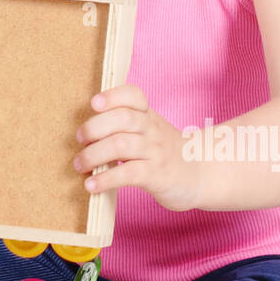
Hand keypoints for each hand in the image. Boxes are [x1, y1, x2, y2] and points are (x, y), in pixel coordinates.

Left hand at [70, 83, 202, 210]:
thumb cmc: (164, 153)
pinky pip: (128, 173)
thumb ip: (123, 126)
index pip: (133, 95)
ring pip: (121, 145)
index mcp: (148, 115)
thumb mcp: (149, 131)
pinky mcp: (157, 175)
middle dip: (94, 127)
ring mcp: (156, 151)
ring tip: (79, 164)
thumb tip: (83, 132)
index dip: (112, 96)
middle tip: (79, 140)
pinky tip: (91, 185)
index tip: (94, 103)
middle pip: (122, 118)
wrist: (200, 175)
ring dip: (93, 154)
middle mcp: (152, 129)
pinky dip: (106, 179)